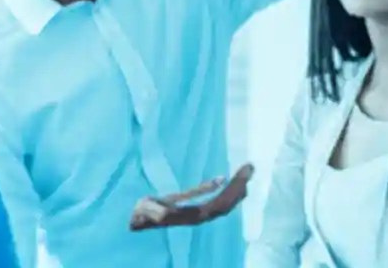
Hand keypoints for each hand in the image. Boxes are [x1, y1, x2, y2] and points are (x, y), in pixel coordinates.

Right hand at [128, 163, 254, 230]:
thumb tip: (165, 214)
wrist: (136, 221)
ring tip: (246, 171)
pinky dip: (227, 190)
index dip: (234, 189)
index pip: (220, 203)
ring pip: (224, 203)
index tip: (244, 173)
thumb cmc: (142, 213)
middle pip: (227, 202)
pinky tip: (228, 179)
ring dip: (236, 187)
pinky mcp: (196, 210)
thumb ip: (154, 211)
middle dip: (239, 185)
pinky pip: (217, 201)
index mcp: (193, 216)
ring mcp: (199, 215)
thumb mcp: (146, 209)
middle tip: (250, 167)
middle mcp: (199, 217)